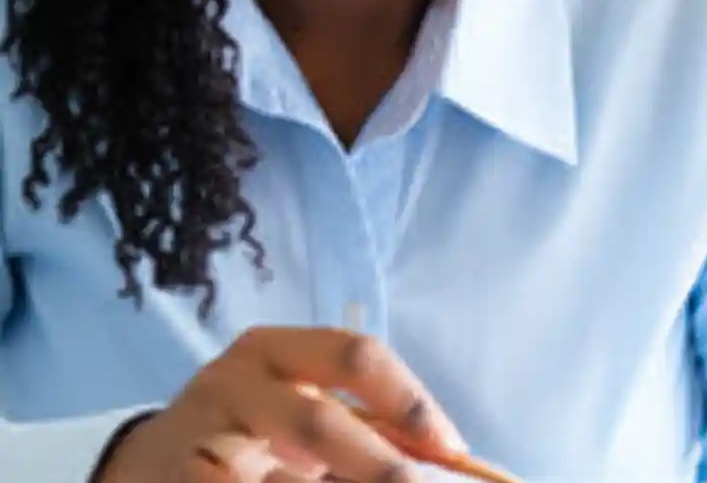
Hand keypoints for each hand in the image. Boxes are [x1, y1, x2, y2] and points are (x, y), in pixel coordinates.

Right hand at [97, 326, 466, 481]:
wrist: (143, 461)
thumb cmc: (248, 429)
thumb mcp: (297, 406)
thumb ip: (360, 424)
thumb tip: (446, 455)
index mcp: (276, 348)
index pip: (353, 356)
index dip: (407, 399)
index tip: (450, 445)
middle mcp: (236, 381)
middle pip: (317, 422)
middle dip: (376, 466)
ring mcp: (201, 435)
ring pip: (277, 477)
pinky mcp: (181, 477)